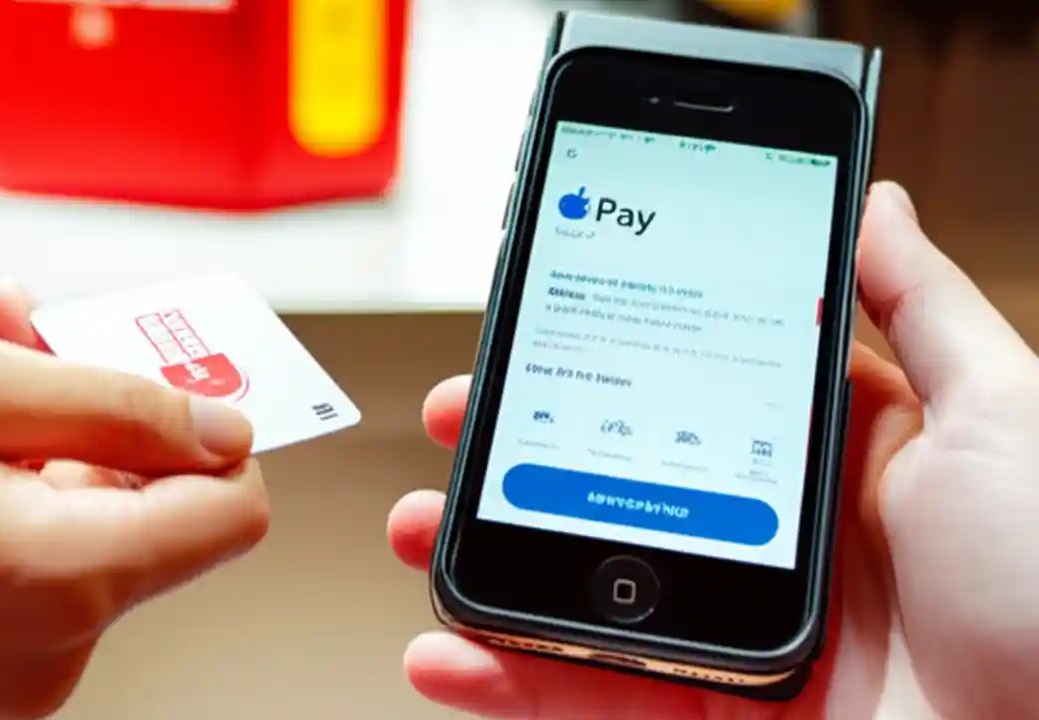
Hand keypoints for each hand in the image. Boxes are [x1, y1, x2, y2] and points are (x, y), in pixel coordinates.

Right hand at [0, 330, 268, 718]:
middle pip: (159, 518)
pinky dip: (23, 493)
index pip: (230, 517)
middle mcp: (49, 650)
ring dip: (57, 444)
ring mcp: (12, 672)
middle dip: (114, 421)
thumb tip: (223, 431)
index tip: (173, 384)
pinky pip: (46, 566)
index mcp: (61, 582)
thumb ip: (122, 406)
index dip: (216, 438)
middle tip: (44, 343)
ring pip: (98, 532)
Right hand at [388, 182, 1038, 718]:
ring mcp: (735, 630)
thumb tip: (873, 207)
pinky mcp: (716, 714)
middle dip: (516, 459)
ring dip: (486, 563)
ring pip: (582, 590)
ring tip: (423, 531)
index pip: (682, 395)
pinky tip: (448, 651)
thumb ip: (924, 313)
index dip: (599, 367)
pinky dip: (509, 679)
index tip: (530, 341)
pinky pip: (592, 696)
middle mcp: (770, 543)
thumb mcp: (1000, 417)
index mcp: (825, 465)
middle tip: (453, 428)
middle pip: (611, 489)